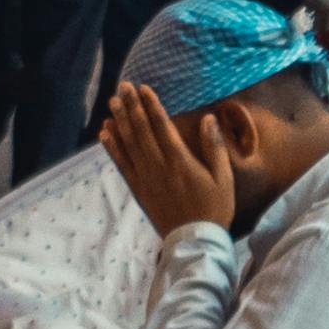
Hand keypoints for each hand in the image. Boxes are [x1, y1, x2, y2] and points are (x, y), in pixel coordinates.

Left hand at [102, 81, 235, 236]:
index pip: (161, 126)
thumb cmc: (214, 208)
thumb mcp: (223, 178)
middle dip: (132, 106)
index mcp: (180, 160)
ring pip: (129, 144)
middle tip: (123, 86)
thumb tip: (208, 119)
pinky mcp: (139, 190)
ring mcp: (146, 178)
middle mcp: (159, 166)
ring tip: (112, 103)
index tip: (142, 88)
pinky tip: (105, 134)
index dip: (151, 105)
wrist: (194, 242)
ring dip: (120, 121)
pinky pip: (122, 165)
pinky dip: (112, 148)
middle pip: (141, 130)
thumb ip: (215, 147)